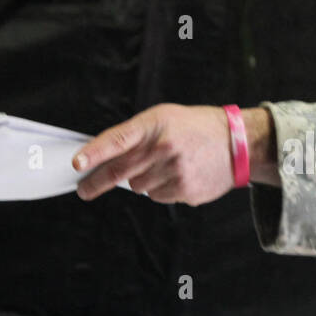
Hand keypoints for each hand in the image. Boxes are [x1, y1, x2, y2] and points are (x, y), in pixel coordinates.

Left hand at [73, 104, 234, 204]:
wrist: (237, 143)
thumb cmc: (195, 128)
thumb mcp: (164, 118)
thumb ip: (136, 136)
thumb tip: (104, 158)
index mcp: (156, 125)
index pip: (118, 140)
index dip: (95, 153)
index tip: (78, 165)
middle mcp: (164, 148)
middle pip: (120, 171)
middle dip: (96, 182)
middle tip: (84, 189)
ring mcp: (175, 171)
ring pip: (138, 186)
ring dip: (141, 180)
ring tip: (163, 166)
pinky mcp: (185, 190)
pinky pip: (157, 196)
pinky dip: (161, 189)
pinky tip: (177, 175)